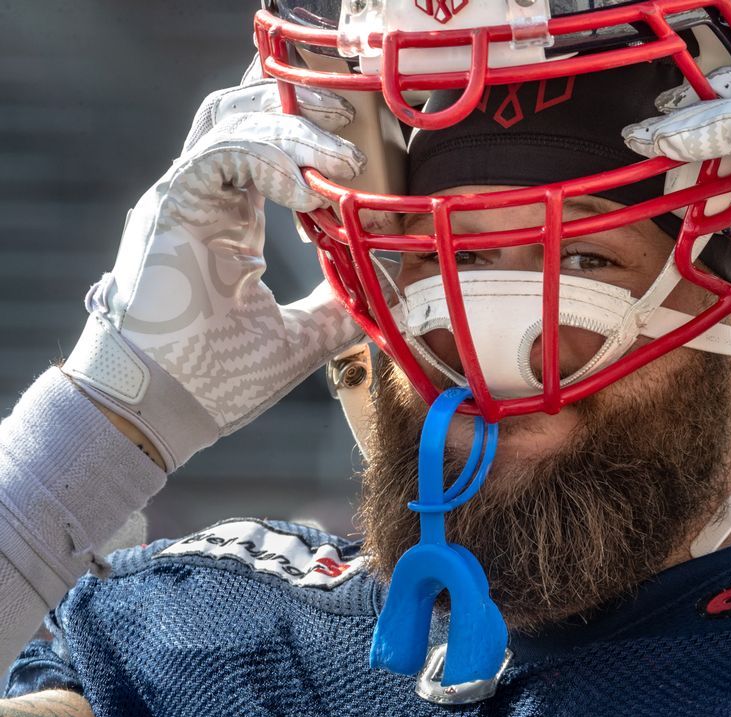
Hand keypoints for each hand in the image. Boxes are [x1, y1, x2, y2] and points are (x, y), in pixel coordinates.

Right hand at [63, 66, 366, 470]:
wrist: (162, 412)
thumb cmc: (217, 380)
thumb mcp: (298, 338)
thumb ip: (338, 309)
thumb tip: (385, 294)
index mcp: (227, 222)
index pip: (262, 148)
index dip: (307, 136)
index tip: (359, 155)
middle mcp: (202, 201)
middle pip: (242, 116)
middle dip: (297, 106)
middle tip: (349, 117)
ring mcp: (182, 201)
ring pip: (230, 123)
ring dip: (290, 126)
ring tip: (343, 157)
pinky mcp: (169, 209)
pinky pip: (218, 156)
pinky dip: (266, 158)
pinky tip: (308, 191)